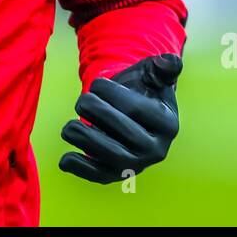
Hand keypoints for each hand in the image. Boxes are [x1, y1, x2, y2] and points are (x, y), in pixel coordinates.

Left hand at [58, 53, 181, 183]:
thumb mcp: (152, 74)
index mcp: (168, 124)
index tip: (97, 83)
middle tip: (81, 101)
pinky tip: (65, 158)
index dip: (112, 94)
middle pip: (126, 135)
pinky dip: (81, 169)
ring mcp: (137, 165)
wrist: (130, 113)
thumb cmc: (140, 89)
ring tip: (69, 127)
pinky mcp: (116, 175)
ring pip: (112, 158)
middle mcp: (156, 149)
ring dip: (86, 141)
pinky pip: (99, 176)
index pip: (137, 109)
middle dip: (98, 114)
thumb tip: (170, 61)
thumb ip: (162, 66)